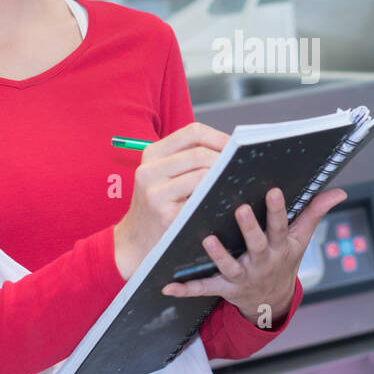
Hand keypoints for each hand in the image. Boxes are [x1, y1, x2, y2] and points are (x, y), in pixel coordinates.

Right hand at [113, 122, 229, 280]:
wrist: (134, 241)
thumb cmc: (156, 204)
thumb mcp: (160, 175)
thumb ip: (186, 158)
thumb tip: (230, 149)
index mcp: (151, 154)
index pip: (192, 132)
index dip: (219, 137)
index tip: (235, 147)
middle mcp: (149, 171)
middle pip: (199, 153)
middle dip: (224, 160)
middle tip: (239, 168)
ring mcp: (156, 194)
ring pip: (202, 175)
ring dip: (222, 178)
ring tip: (234, 182)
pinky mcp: (167, 215)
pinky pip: (200, 200)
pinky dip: (216, 197)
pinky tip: (223, 200)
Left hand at [160, 185, 347, 331]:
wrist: (271, 301)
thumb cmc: (283, 261)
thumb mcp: (301, 240)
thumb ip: (315, 213)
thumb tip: (340, 191)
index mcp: (279, 247)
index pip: (281, 226)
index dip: (279, 210)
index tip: (274, 190)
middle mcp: (262, 262)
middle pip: (257, 244)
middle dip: (250, 228)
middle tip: (242, 209)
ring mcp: (242, 277)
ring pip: (229, 267)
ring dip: (218, 255)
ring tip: (207, 239)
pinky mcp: (224, 289)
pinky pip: (204, 289)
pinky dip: (186, 289)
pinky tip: (168, 286)